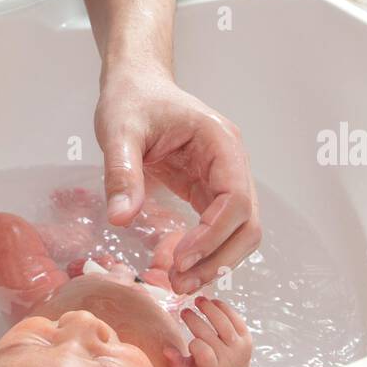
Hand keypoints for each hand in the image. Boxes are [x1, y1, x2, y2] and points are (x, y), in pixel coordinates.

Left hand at [94, 65, 259, 293]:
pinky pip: (219, 226)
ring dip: (216, 260)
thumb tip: (121, 218)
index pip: (236, 198)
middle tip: (180, 282)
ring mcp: (223, 176)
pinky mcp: (209, 188)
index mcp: (220, 142)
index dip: (213, 234)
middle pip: (248, 222)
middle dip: (219, 257)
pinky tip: (181, 266)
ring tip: (179, 282)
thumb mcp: (118, 130)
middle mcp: (231, 161)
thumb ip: (121, 172)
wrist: (135, 84)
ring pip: (240, 230)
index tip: (181, 258)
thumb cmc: (131, 98)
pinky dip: (207, 250)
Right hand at [162, 295, 252, 366]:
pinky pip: (235, 318)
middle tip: (184, 311)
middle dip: (194, 320)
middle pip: (209, 334)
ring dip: (209, 308)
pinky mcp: (247, 337)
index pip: (204, 355)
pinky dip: (223, 307)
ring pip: (223, 322)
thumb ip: (177, 363)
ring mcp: (240, 347)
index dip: (194, 344)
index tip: (189, 341)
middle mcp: (229, 359)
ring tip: (198, 301)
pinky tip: (212, 302)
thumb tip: (165, 350)